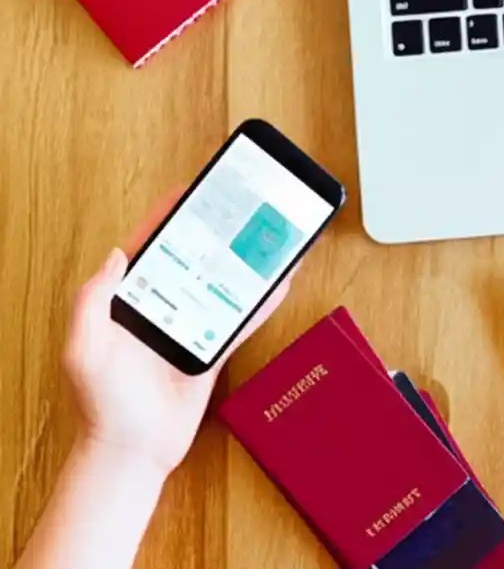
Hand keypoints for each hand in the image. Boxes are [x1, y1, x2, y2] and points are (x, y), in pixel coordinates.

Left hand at [64, 192, 291, 473]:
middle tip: (238, 206)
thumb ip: (92, 302)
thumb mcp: (84, 349)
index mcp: (127, 302)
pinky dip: (260, 303)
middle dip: (212, 232)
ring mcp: (187, 328)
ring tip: (266, 237)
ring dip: (242, 263)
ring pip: (220, 285)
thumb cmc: (103, 405)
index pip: (149, 248)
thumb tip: (116, 256)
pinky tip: (279, 283)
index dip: (168, 217)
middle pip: (191, 259)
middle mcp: (159, 309)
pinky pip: (240, 321)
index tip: (189, 191)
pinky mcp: (211, 351)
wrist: (133, 451)